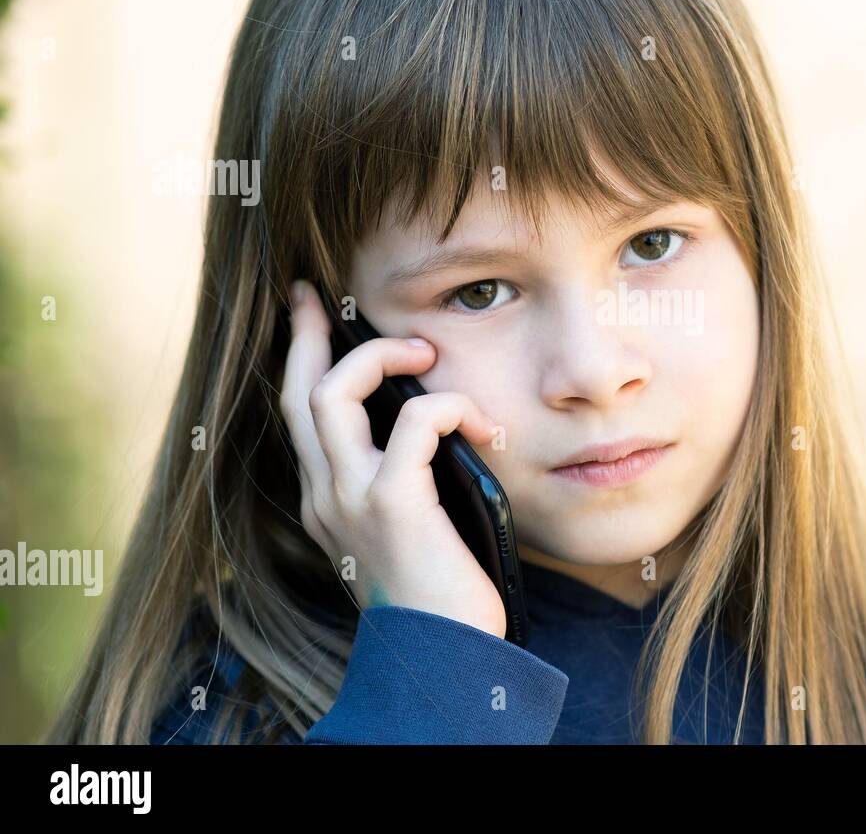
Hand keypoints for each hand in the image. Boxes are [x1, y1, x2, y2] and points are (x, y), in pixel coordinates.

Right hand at [278, 279, 506, 637]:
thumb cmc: (435, 595)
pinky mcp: (393, 506)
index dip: (297, 357)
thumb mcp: (405, 531)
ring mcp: (352, 499)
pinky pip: (413, 424)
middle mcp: (324, 495)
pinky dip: (447, 407)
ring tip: (425, 356)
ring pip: (333, 393)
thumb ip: (401, 481)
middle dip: (305, 333)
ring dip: (380, 358)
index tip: (306, 314)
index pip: (297, 414)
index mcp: (325, 499)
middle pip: (296, 391)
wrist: (438, 659)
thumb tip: (428, 425)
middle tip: (319, 294)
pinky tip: (480, 425)